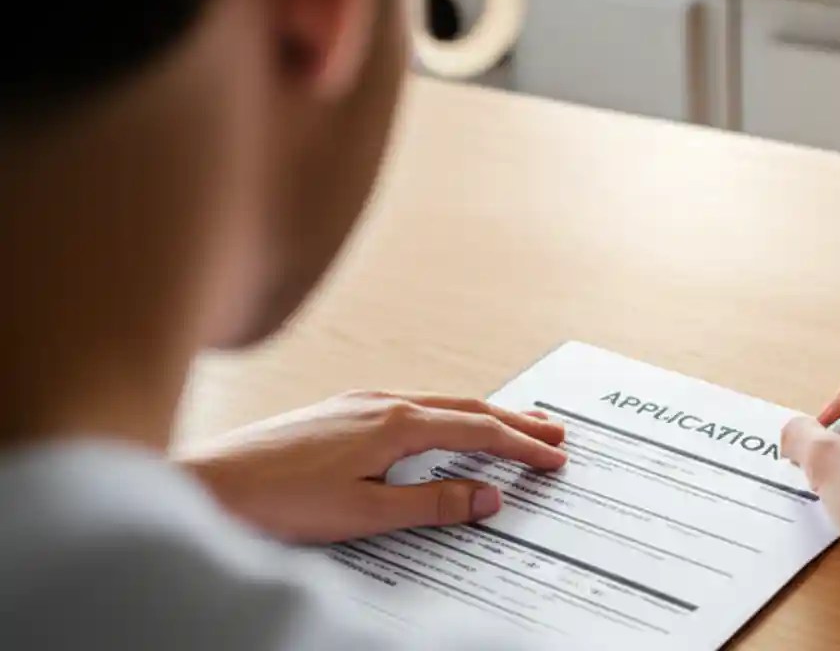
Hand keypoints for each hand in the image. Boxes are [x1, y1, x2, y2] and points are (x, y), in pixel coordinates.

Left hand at [179, 391, 567, 543]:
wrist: (208, 483)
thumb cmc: (278, 500)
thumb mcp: (366, 513)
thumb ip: (433, 504)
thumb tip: (487, 497)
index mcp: (395, 423)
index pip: (478, 432)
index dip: (522, 446)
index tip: (554, 457)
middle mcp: (381, 401)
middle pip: (467, 407)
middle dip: (515, 419)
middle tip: (554, 430)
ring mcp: (358, 401)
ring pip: (439, 402)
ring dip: (482, 413)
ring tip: (513, 424)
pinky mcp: (338, 409)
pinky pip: (411, 403)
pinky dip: (445, 413)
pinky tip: (442, 425)